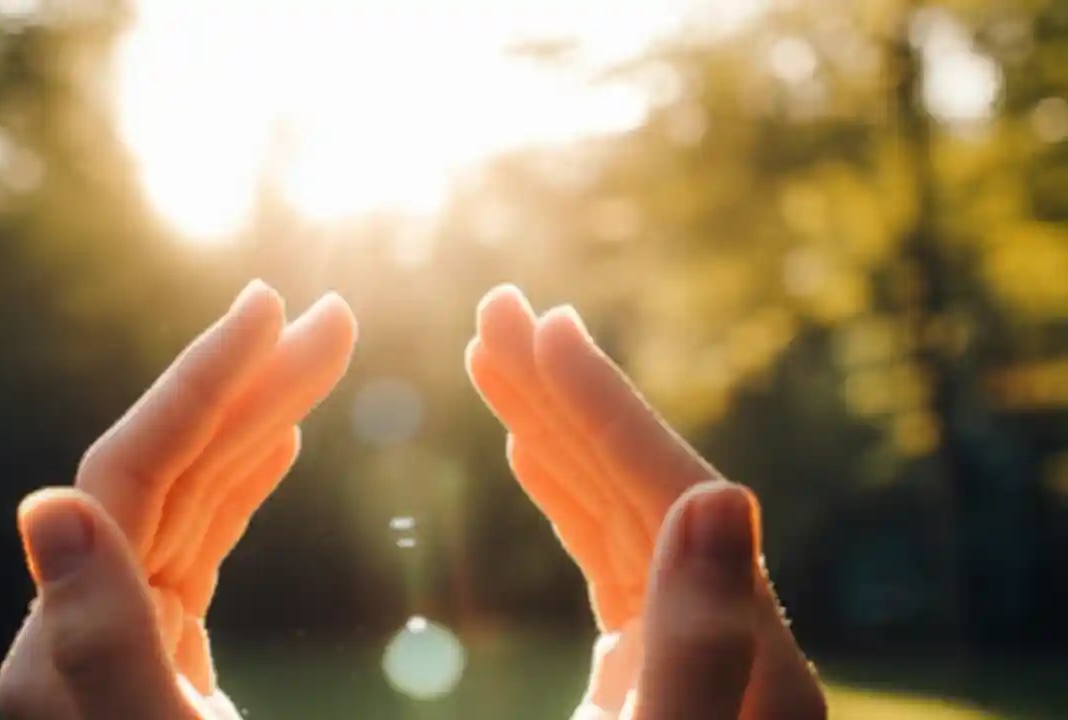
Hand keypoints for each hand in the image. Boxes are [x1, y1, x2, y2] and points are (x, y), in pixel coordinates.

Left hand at [0, 281, 356, 717]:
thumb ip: (97, 640)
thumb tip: (49, 505)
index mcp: (64, 642)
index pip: (133, 475)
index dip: (202, 384)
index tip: (268, 309)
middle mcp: (84, 622)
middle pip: (172, 472)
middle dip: (254, 386)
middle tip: (334, 319)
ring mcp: (125, 634)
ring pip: (194, 499)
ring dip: (261, 420)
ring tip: (322, 357)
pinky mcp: (166, 651)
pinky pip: (202, 541)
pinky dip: (244, 483)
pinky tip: (278, 441)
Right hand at [466, 284, 824, 718]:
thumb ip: (703, 647)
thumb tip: (721, 499)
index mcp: (756, 659)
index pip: (675, 497)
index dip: (606, 407)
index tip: (545, 325)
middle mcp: (734, 637)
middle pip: (642, 485)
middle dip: (562, 393)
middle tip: (494, 310)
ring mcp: (691, 647)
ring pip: (616, 509)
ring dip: (548, 429)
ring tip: (487, 357)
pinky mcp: (650, 665)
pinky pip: (605, 554)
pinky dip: (561, 494)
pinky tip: (526, 450)